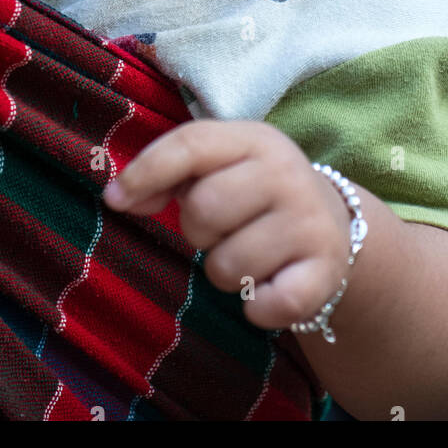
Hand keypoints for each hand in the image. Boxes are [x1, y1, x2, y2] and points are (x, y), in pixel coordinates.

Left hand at [103, 120, 353, 330]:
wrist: (333, 225)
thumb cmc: (255, 193)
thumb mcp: (222, 166)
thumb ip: (169, 173)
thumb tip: (117, 197)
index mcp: (256, 139)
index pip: (190, 143)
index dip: (145, 172)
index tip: (114, 200)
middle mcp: (287, 173)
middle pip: (203, 208)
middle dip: (198, 230)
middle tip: (221, 229)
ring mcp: (310, 223)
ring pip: (227, 265)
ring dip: (225, 271)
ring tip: (248, 254)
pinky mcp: (324, 273)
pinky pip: (265, 306)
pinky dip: (257, 308)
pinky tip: (270, 286)